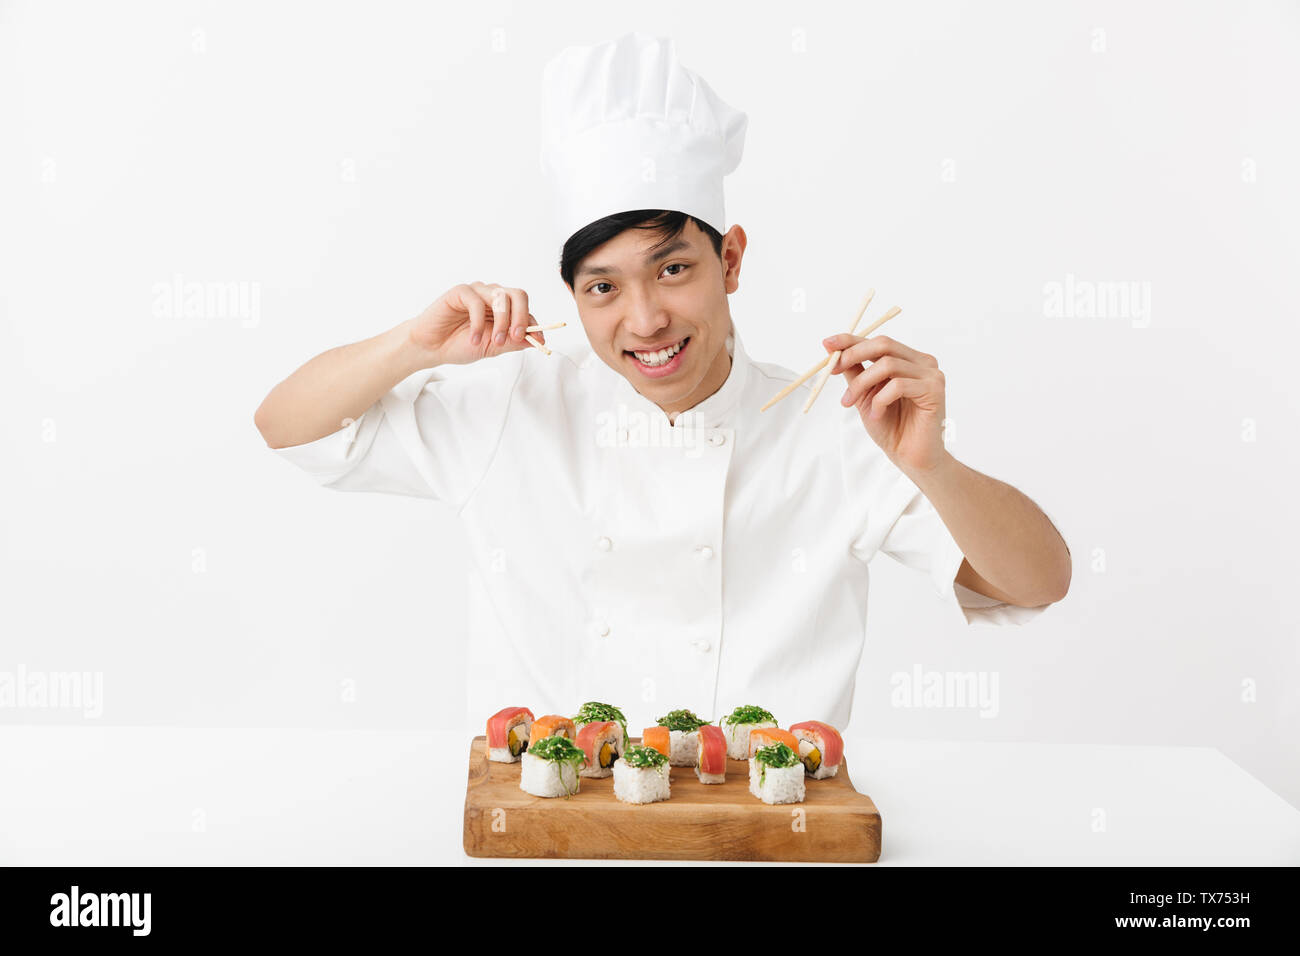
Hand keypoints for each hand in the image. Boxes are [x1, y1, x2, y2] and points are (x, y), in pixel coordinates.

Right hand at [409, 282, 543, 366]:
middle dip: (522, 317)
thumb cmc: (459, 345)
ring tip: (494, 342)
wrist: (431, 348)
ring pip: (501, 297)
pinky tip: (473, 339)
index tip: (540, 340)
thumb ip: (513, 342)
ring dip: (502, 322)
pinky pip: (477, 302)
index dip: (535, 325)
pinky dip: (478, 323)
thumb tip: (537, 340)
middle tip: (516, 336)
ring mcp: (477, 292)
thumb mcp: (492, 348)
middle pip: (518, 295)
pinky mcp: (460, 291)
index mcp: (503, 310)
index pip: (526, 311)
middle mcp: (493, 297)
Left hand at [822, 333, 947, 474]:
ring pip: (888, 365)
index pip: (878, 341)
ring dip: (861, 384)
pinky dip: (880, 400)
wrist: (910, 457)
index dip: (851, 340)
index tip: (827, 344)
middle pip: (884, 344)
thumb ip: (856, 373)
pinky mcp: (935, 390)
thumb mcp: (865, 396)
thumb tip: (835, 352)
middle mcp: (922, 362)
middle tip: (833, 370)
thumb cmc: (891, 428)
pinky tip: (876, 416)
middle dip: (853, 354)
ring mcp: (931, 375)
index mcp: (908, 360)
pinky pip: (897, 385)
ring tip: (851, 403)